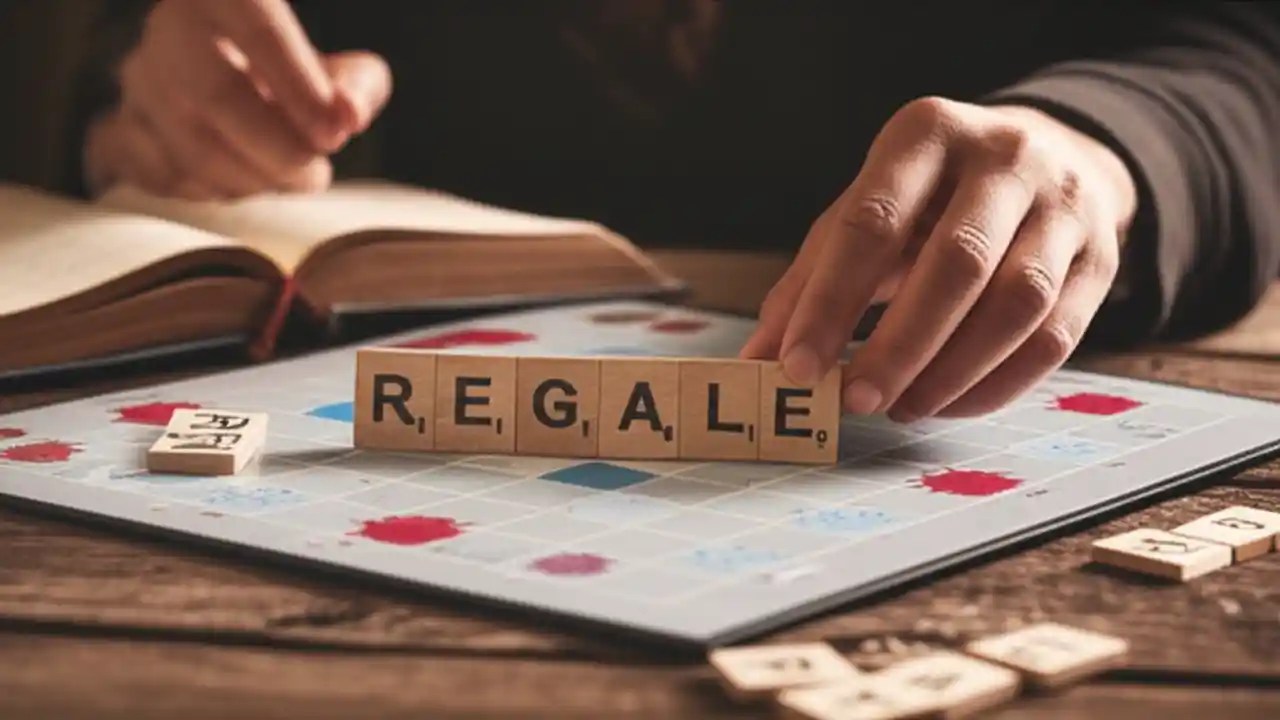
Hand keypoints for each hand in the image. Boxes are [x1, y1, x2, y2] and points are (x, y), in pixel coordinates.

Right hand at [83, 0, 391, 199]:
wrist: (234, 103)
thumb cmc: (300, 86)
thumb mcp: (343, 76)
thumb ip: (358, 89)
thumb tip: (348, 117)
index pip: (261, 28)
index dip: (300, 88)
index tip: (334, 138)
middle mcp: (171, 29)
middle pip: (215, 93)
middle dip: (276, 150)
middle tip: (315, 174)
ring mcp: (138, 80)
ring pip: (188, 146)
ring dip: (252, 181)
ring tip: (286, 179)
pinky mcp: (117, 129)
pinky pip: (162, 178)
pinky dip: (212, 195)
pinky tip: (240, 183)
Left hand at [740, 97, 1137, 420]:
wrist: (1053, 155)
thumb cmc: (933, 194)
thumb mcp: (866, 209)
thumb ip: (811, 280)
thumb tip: (762, 359)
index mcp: (927, 133)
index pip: (872, 223)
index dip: (830, 303)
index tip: (798, 367)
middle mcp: (1004, 158)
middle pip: (955, 264)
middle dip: (899, 346)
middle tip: (857, 400)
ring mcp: (1064, 205)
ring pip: (1016, 304)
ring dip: (952, 372)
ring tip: (902, 406)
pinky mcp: (1102, 257)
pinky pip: (1056, 336)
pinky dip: (997, 383)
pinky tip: (949, 402)